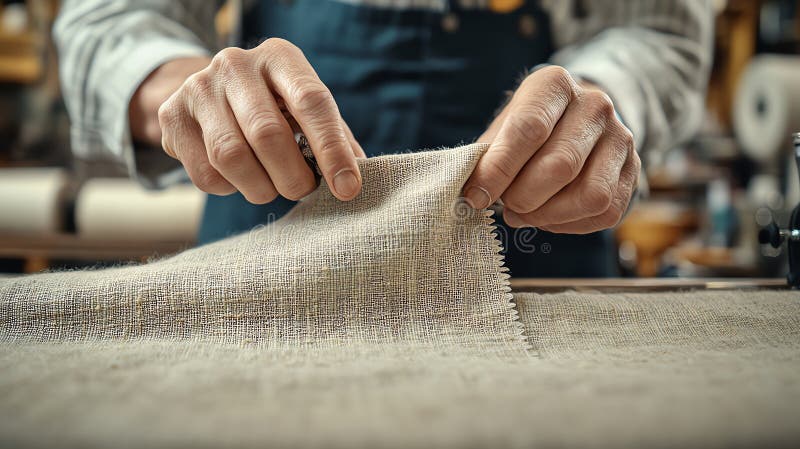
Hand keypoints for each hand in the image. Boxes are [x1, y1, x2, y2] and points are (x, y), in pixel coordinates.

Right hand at [149, 39, 364, 203]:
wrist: (213, 92)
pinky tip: (239, 178)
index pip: (311, 102)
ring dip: (260, 188)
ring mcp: (199, 88)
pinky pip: (205, 174)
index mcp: (280, 57)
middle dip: (292, 177)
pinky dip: (230, 189)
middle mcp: (235, 64)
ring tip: (272, 188)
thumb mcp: (307, 110)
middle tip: (302, 191)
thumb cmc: (276, 106)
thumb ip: (335, 139)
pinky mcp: (173, 117)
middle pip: (267, 134)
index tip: (347, 189)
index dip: (332, 150)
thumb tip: (354, 182)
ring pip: (230, 157)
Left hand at [463, 66, 639, 233]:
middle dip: (523, 197)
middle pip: (561, 165)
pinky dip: (570, 224)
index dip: (499, 169)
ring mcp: (620, 137)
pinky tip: (549, 215)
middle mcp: (595, 105)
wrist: (570, 124)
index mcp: (554, 85)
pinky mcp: (633, 171)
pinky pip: (605, 212)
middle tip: (505, 204)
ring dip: (549, 215)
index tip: (476, 196)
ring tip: (525, 212)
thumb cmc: (524, 131)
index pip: (529, 128)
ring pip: (591, 194)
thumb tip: (473, 194)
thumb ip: (485, 159)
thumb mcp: (500, 131)